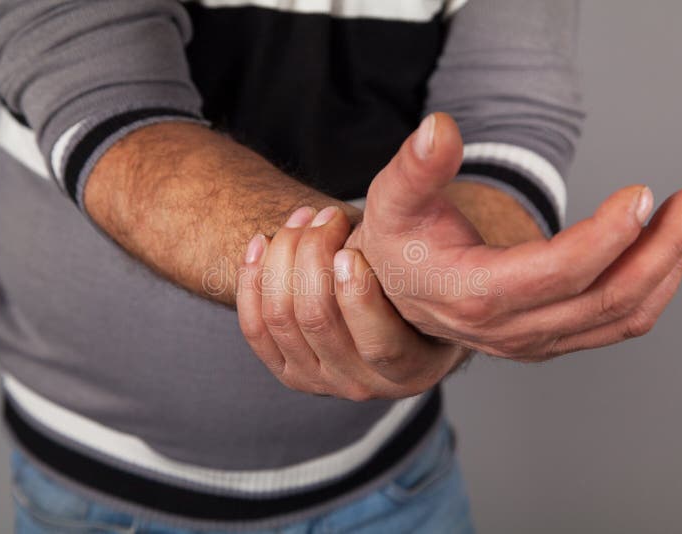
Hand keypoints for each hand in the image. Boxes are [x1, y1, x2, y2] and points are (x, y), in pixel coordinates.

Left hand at [236, 205, 469, 399]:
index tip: (348, 244)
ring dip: (283, 258)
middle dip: (312, 255)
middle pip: (315, 318)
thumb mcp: (426, 262)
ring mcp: (321, 382)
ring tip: (301, 220)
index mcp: (410, 368)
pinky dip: (252, 281)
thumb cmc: (417, 282)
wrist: (393, 314)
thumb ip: (419, 229)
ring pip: (281, 318)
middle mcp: (365, 385)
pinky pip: (256, 329)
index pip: (378, 340)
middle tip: (325, 215)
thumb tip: (430, 143)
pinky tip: (261, 244)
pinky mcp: (290, 372)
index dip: (356, 291)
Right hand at [347, 113, 681, 361]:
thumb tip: (440, 129)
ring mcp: (535, 341)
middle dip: (661, 248)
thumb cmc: (401, 244)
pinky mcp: (552, 339)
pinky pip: (616, 323)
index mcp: (473, 296)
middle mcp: (509, 329)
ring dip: (666, 268)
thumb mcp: (393, 201)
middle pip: (606, 298)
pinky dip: (651, 289)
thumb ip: (416, 167)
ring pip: (621, 316)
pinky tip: (666, 250)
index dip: (609, 235)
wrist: (400, 292)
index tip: (642, 193)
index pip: (558, 273)